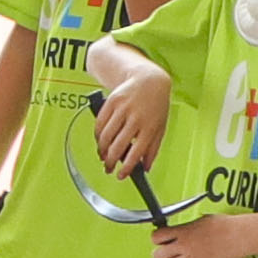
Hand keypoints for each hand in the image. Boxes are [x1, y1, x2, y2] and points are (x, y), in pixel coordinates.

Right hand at [90, 58, 170, 175]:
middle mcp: (136, 118)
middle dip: (110, 162)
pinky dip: (97, 135)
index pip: (136, 153)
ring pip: (106, 136)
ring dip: (102, 150)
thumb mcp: (160, 128)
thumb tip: (146, 168)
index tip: (120, 176)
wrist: (149, 80)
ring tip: (102, 156)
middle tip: (108, 168)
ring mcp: (122, 109)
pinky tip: (100, 141)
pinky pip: (99, 123)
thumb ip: (153, 149)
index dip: (126, 168)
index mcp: (150, 127)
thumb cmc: (156, 106)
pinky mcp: (111, 102)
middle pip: (117, 146)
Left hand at [153, 209, 252, 257]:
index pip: (156, 237)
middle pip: (158, 255)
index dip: (157, 238)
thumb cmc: (224, 226)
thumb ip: (184, 227)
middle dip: (161, 253)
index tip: (160, 239)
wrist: (241, 236)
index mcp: (184, 232)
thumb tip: (175, 231)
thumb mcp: (200, 220)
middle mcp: (185, 246)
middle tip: (167, 251)